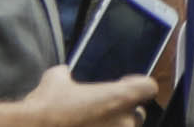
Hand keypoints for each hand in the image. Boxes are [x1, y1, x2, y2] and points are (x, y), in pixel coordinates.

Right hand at [17, 65, 159, 126]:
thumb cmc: (45, 106)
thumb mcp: (55, 80)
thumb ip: (66, 75)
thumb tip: (63, 73)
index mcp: (122, 97)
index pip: (148, 88)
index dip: (136, 85)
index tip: (122, 85)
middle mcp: (125, 121)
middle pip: (137, 115)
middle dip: (122, 114)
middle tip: (100, 113)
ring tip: (86, 124)